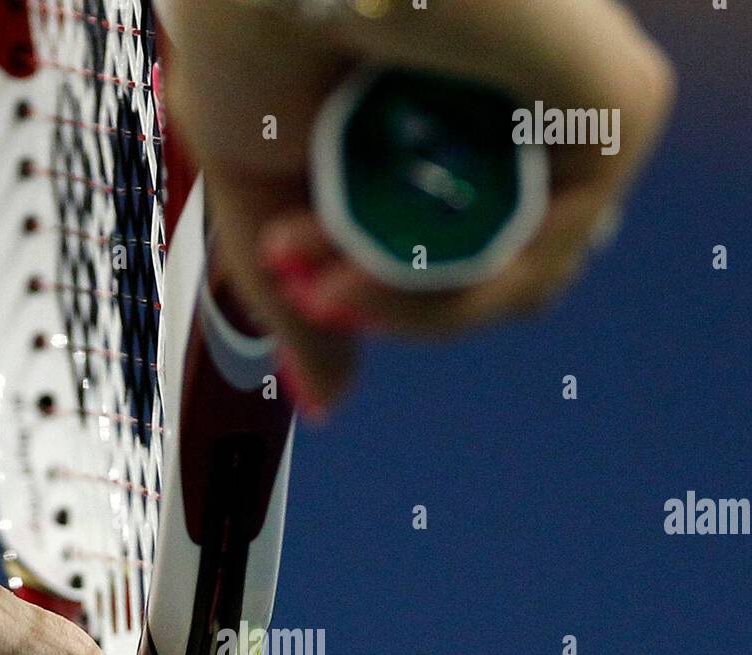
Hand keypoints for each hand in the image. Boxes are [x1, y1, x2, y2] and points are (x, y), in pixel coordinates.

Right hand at [163, 0, 675, 415]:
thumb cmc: (249, 33)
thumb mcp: (260, 203)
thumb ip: (305, 308)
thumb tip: (327, 406)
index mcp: (460, 113)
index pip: (455, 248)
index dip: (381, 293)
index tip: (305, 289)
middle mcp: (525, 107)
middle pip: (488, 274)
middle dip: (387, 300)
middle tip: (308, 286)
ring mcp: (574, 106)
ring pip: (516, 280)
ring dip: (402, 306)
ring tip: (319, 280)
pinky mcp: (617, 110)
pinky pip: (545, 260)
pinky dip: (448, 299)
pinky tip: (364, 282)